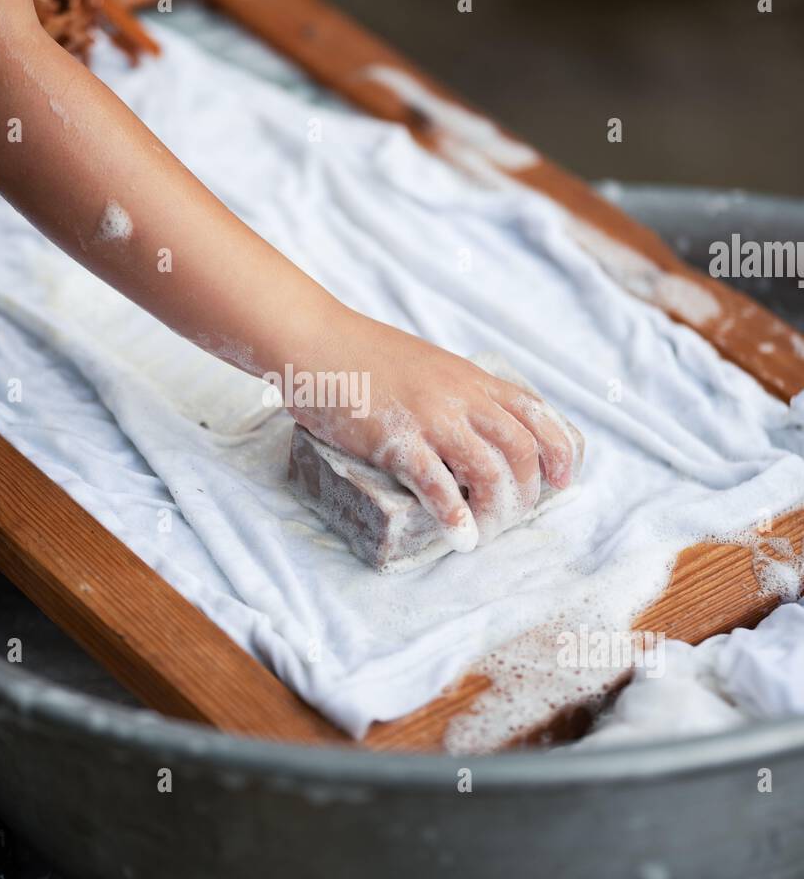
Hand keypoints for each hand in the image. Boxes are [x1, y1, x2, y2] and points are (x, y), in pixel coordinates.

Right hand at [288, 307, 583, 551]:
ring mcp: (431, 420)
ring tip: (486, 533)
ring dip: (496, 511)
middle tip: (514, 516)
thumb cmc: (363, 355)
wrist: (316, 341)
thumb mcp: (428, 365)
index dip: (559, 451)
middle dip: (528, 492)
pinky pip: (439, 488)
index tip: (563, 479)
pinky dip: (456, 519)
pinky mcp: (397, 442)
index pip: (535, 414)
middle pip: (521, 450)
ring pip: (489, 472)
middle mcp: (461, 397)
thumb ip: (455, 392)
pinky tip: (460, 537)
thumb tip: (473, 429)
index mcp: (471, 379)